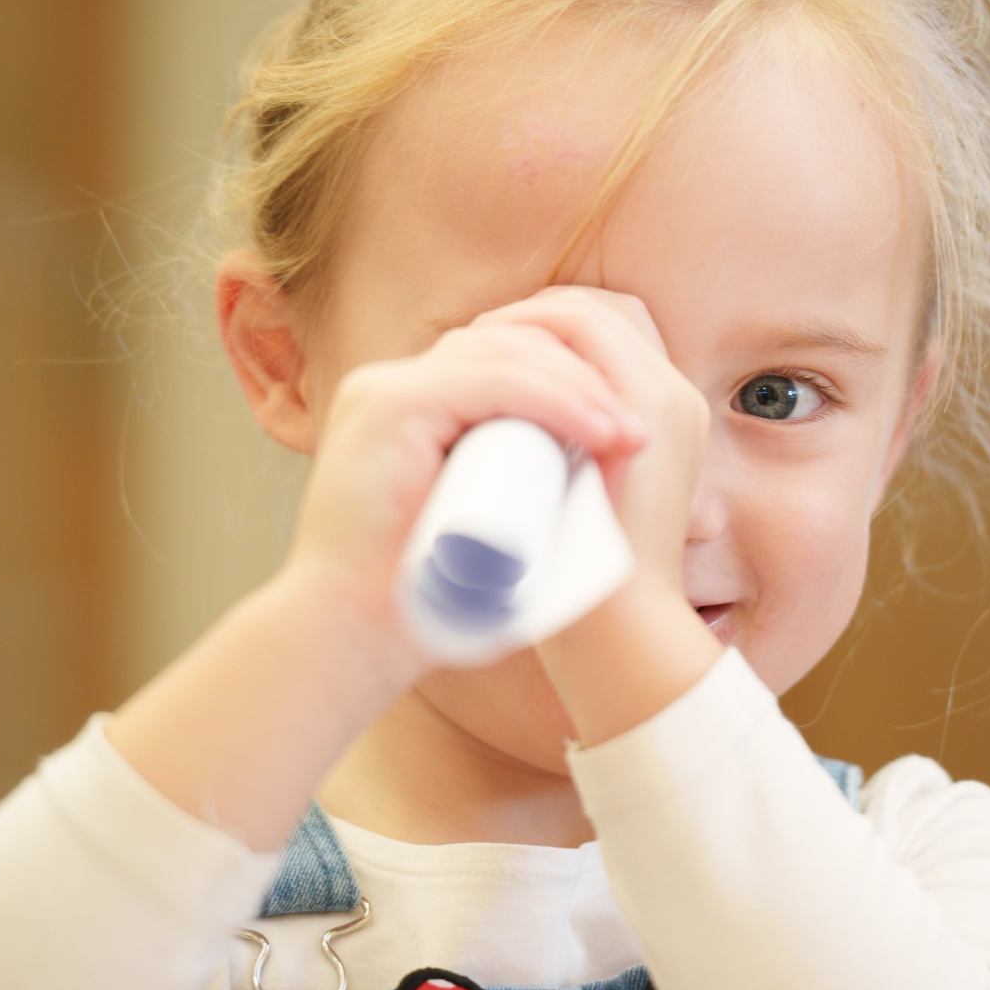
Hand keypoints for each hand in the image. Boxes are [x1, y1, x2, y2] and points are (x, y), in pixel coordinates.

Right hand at [279, 299, 650, 682]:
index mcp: (408, 405)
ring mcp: (384, 391)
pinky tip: (598, 428)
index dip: (572, 381)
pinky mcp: (388, 407)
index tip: (629, 426)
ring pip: (506, 357)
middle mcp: (392, 385)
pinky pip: (488, 380)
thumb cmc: (419, 604)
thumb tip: (588, 488)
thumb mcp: (477, 531)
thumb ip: (509, 498)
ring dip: (580, 389)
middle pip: (509, 347)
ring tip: (630, 433)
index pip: (502, 360)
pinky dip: (553, 398)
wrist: (350, 642)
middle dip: (584, 378)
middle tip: (639, 426)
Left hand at [464, 287, 710, 610]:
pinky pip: (585, 333)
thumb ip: (561, 476)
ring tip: (469, 347)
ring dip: (523, 319)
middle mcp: (676, 400)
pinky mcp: (645, 410)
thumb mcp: (577, 509)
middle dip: (530, 316)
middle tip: (471, 342)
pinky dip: (532, 330)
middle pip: (601, 313)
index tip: (488, 356)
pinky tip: (486, 350)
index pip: (609, 338)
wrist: (618, 632)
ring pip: (587, 314)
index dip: (546, 330)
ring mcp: (666, 400)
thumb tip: (505, 456)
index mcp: (664, 421)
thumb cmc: (585, 585)